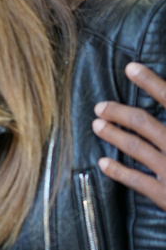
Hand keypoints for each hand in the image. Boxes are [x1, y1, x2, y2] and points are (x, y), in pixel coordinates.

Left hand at [94, 61, 165, 209]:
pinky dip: (118, 171)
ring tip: (97, 125)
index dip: (152, 83)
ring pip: (136, 147)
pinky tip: (103, 163)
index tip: (131, 68)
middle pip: (145, 123)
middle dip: (119, 112)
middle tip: (100, 106)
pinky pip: (137, 180)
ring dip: (113, 134)